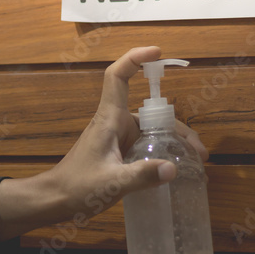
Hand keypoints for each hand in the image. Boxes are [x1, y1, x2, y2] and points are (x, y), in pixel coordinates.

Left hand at [45, 46, 208, 216]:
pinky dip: (163, 152)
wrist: (55, 199)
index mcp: (109, 119)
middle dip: (178, 127)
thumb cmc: (76, 187)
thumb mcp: (111, 183)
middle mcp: (115, 123)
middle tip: (199, 151)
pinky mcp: (119, 152)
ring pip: (152, 130)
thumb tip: (173, 168)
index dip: (135, 59)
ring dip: (175, 142)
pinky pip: (147, 145)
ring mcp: (118, 137)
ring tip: (196, 162)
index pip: (117, 76)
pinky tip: (177, 169)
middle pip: (150, 112)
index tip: (157, 53)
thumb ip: (141, 176)